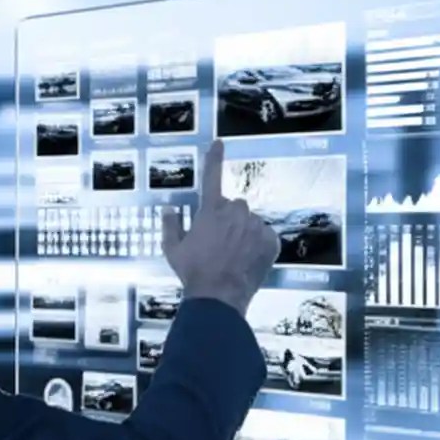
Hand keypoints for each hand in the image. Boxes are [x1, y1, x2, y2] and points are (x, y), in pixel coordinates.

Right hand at [161, 139, 279, 315]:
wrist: (218, 297)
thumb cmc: (193, 272)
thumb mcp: (172, 250)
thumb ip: (170, 225)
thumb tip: (169, 209)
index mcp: (211, 210)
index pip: (212, 176)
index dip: (214, 158)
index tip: (219, 143)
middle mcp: (236, 212)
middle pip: (233, 206)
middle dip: (227, 218)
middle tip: (218, 242)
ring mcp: (256, 226)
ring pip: (250, 222)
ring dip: (243, 233)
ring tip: (233, 256)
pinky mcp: (271, 241)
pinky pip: (265, 237)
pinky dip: (258, 246)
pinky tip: (246, 261)